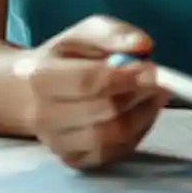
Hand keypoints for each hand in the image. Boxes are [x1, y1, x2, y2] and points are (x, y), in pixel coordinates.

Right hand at [14, 15, 168, 168]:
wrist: (34, 91)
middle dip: (139, 94)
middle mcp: (43, 115)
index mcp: (41, 77)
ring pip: (112, 137)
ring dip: (143, 114)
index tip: (149, 67)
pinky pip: (115, 152)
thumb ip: (113, 34)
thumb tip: (142, 46)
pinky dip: (137, 132)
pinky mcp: (74, 159)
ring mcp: (57, 142)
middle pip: (103, 112)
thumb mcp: (85, 33)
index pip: (85, 82)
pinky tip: (140, 112)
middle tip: (157, 79)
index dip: (123, 76)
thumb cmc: (66, 57)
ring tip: (153, 94)